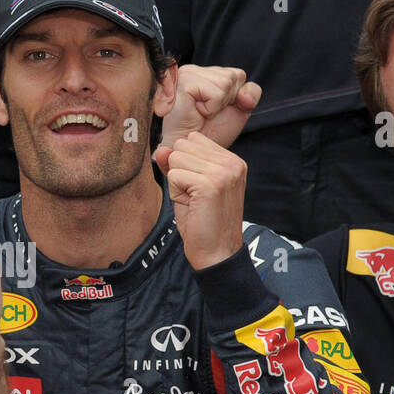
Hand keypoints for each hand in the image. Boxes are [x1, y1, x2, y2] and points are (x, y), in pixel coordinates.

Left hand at [153, 132, 246, 269]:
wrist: (217, 254)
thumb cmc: (204, 224)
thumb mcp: (188, 188)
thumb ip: (176, 165)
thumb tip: (161, 149)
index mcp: (232, 160)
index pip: (192, 139)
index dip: (185, 164)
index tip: (197, 188)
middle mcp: (232, 162)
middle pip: (182, 145)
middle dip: (179, 171)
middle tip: (194, 197)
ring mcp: (223, 172)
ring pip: (176, 158)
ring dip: (177, 183)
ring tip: (194, 202)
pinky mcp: (211, 184)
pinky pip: (174, 175)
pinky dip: (176, 193)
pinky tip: (192, 207)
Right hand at [158, 64, 260, 150]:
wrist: (188, 152)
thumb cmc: (206, 134)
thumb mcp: (237, 112)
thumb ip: (250, 94)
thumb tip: (245, 95)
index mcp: (206, 74)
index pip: (239, 75)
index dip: (236, 97)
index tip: (217, 111)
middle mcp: (196, 70)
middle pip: (234, 76)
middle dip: (228, 101)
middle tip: (207, 114)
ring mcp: (188, 74)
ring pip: (226, 82)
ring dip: (218, 105)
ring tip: (200, 114)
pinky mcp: (185, 83)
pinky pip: (216, 93)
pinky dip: (211, 108)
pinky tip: (196, 113)